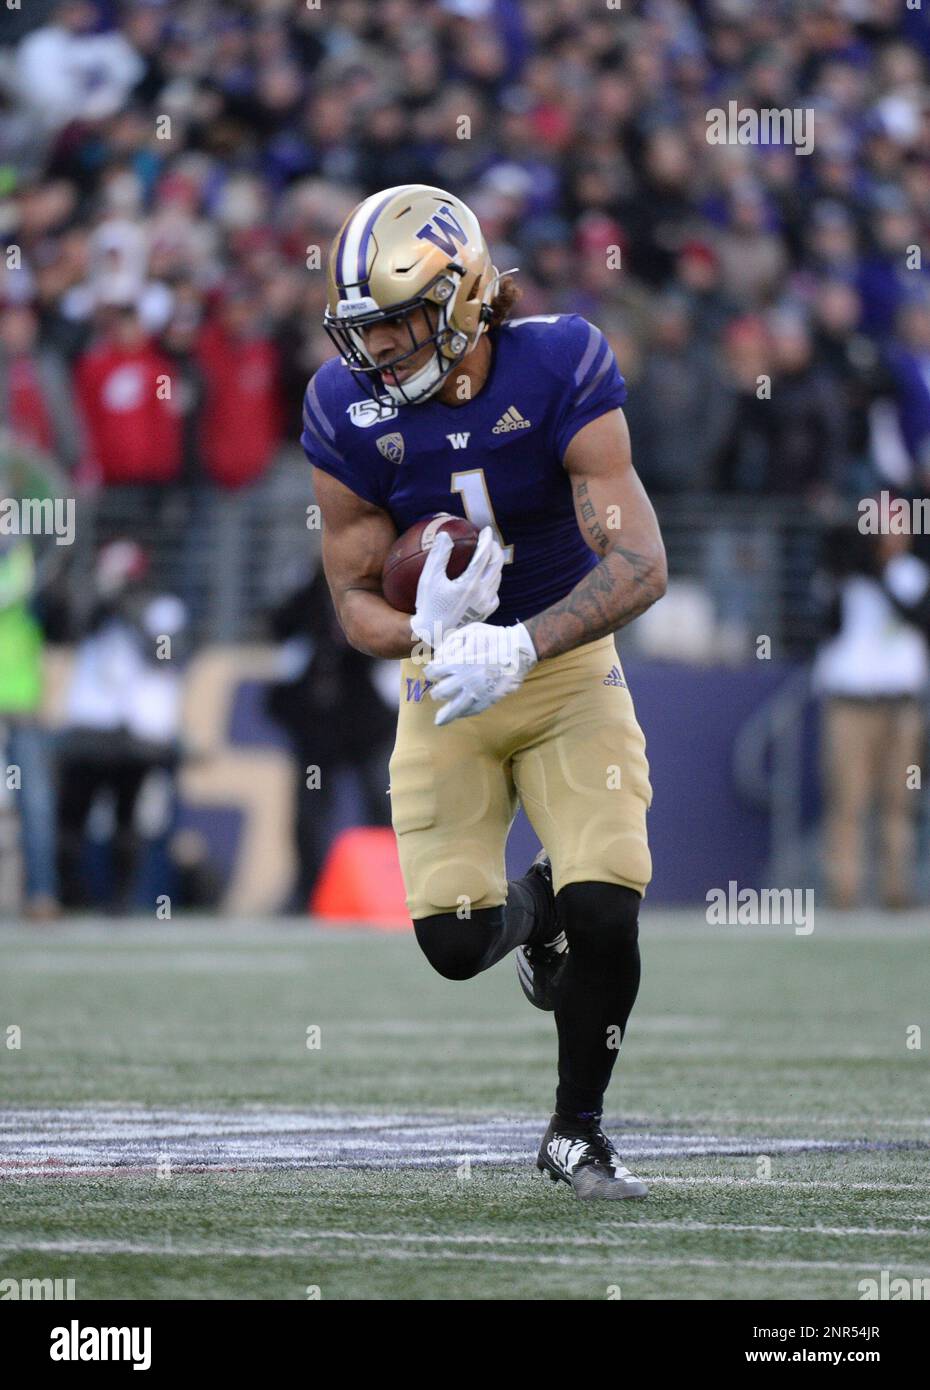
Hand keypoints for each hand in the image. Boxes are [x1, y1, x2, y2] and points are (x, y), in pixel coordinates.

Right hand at [411, 526, 503, 646]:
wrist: (434, 634)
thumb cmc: (429, 605)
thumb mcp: (429, 579)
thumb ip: (438, 555)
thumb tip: (445, 535)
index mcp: (470, 584)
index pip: (484, 555)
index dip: (486, 540)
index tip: (486, 530)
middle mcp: (482, 593)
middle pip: (496, 564)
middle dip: (494, 549)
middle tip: (489, 540)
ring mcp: (486, 604)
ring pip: (497, 577)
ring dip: (494, 563)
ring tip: (487, 555)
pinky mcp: (486, 611)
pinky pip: (495, 591)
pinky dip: (492, 580)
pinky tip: (484, 578)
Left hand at [425, 621, 537, 725]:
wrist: (519, 649)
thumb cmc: (493, 638)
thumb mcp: (469, 632)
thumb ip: (450, 644)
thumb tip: (438, 658)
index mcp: (457, 663)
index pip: (434, 672)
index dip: (431, 672)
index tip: (433, 672)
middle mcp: (464, 681)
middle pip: (440, 693)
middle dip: (437, 692)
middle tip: (437, 692)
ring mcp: (477, 693)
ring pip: (455, 709)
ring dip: (445, 714)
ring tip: (439, 720)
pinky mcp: (489, 700)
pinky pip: (473, 711)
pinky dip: (464, 713)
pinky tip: (460, 714)